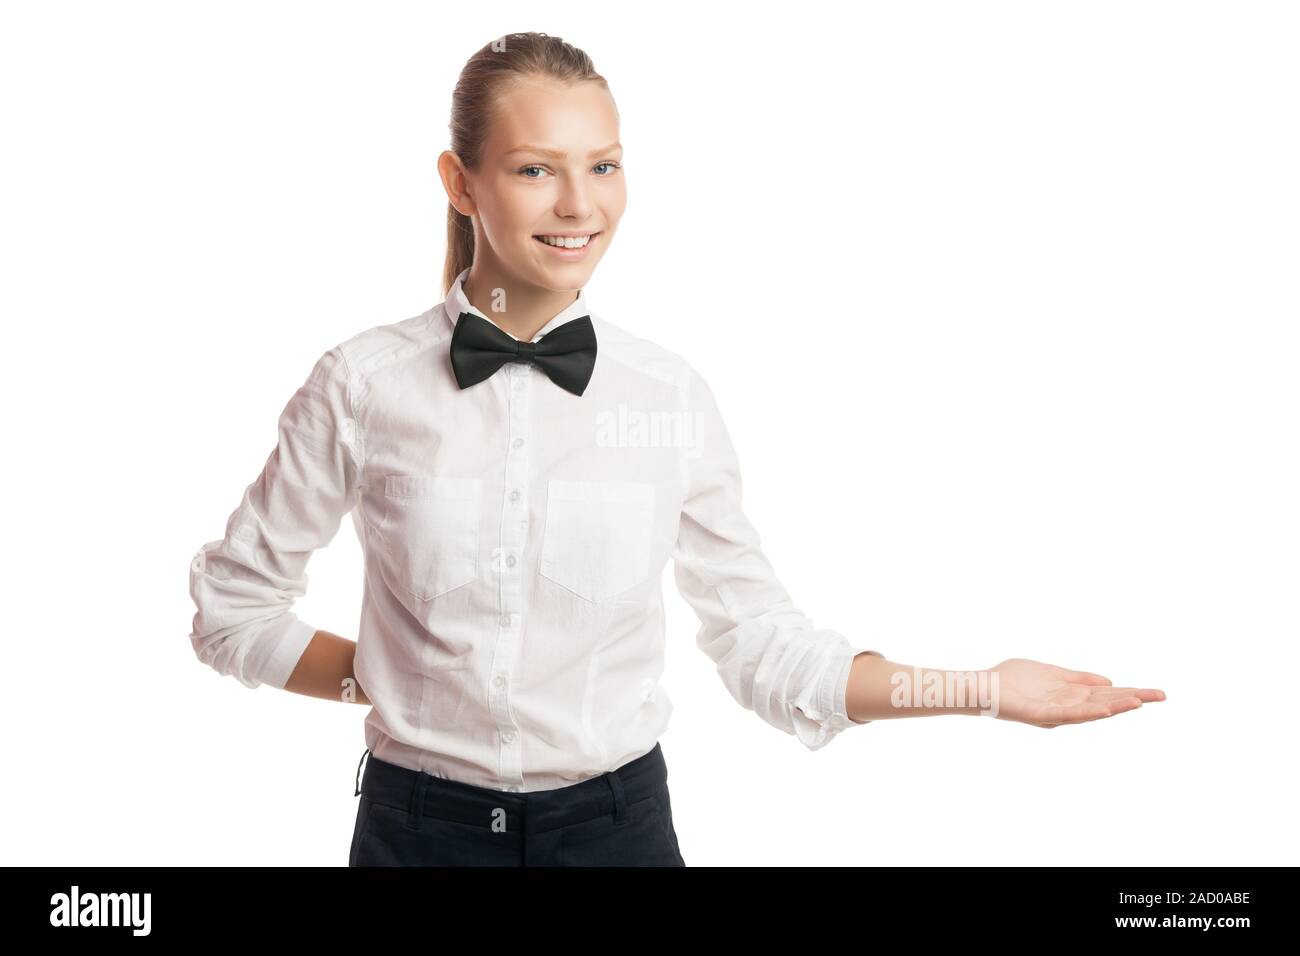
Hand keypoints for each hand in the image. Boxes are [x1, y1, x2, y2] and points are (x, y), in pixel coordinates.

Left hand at [985, 657, 1165, 727]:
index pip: (1107, 694)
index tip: (1155, 692)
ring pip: (1091, 711)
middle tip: (1161, 696)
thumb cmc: (1012, 679)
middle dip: (1133, 700)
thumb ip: (1078, 678)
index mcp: (1071, 696)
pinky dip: (1088, 712)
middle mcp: (1067, 707)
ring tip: (1138, 702)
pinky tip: (1105, 708)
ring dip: (1115, 706)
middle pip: (1106, 703)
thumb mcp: (1052, 674)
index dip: (1130, 693)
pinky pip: (1068, 715)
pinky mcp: (1040, 714)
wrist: (982, 686)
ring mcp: (1055, 712)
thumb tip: (1110, 681)